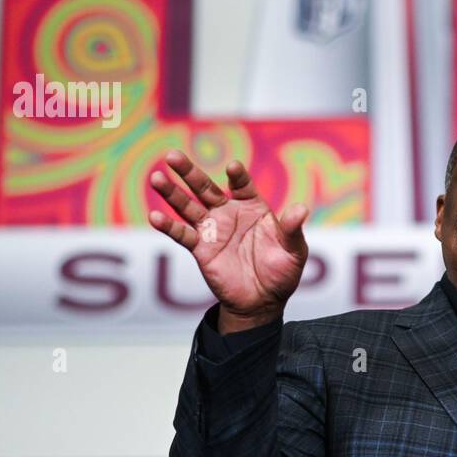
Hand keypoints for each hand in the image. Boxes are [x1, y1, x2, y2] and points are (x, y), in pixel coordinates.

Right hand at [148, 150, 309, 332]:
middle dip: (189, 172)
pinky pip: (182, 234)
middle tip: (172, 155)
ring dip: (171, 193)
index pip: (241, 185)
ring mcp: (213, 229)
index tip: (232, 168)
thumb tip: (301, 209)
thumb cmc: (282, 272)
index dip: (237, 176)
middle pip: (205, 187)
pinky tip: (154, 216)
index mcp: (252, 206)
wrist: (263, 301)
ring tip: (156, 177)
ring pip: (188, 206)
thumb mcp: (294, 250)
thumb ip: (292, 229)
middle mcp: (229, 213)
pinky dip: (168, 226)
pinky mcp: (201, 249)